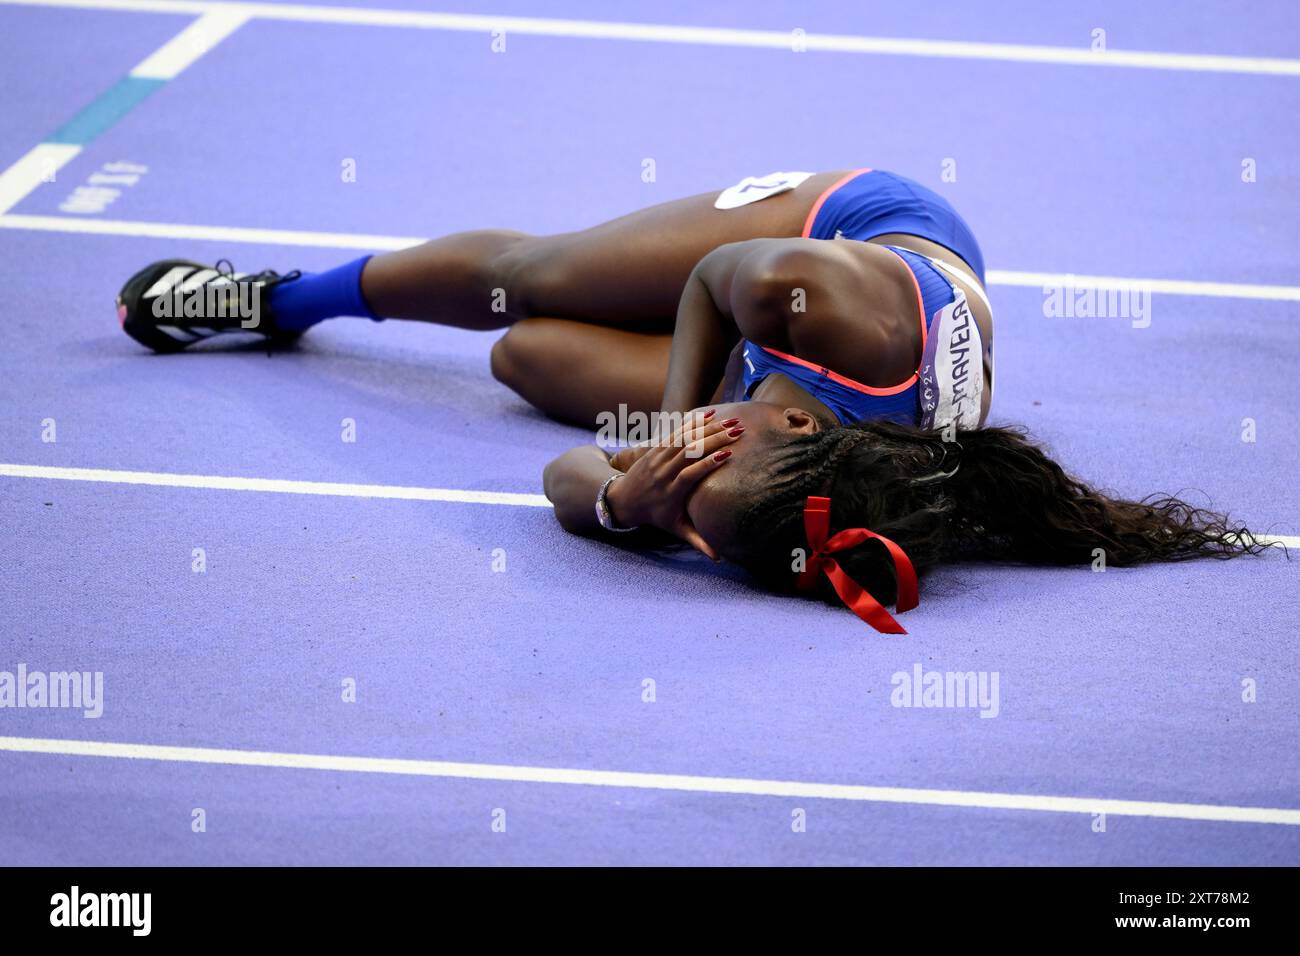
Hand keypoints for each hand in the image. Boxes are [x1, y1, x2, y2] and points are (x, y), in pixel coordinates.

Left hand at [605, 410, 744, 558]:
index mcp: (671, 492)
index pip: (690, 475)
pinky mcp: (656, 449)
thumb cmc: (655, 516)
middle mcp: (663, 473)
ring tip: (731, 421)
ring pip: (683, 439)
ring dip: (708, 428)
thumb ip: (697, 540)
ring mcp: (658, 458)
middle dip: (714, 439)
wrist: (624, 500)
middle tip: (738, 431)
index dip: (708, 464)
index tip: (728, 454)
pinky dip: (691, 423)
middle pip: (689, 452)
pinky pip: (674, 432)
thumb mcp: (675, 529)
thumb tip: (718, 558)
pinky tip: (710, 415)